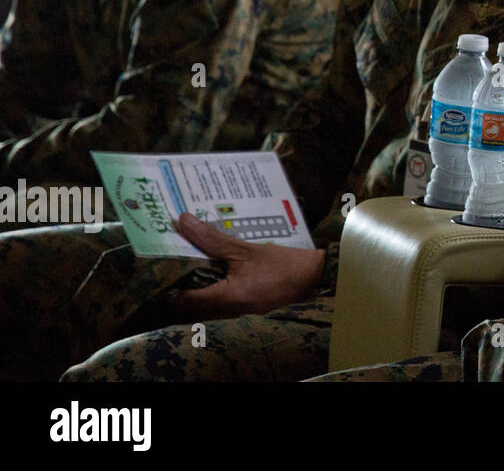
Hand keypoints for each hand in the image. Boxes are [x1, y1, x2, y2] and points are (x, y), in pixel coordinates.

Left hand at [166, 212, 325, 318]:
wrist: (314, 277)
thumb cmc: (282, 265)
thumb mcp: (245, 249)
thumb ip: (212, 239)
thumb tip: (184, 222)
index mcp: (226, 298)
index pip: (184, 300)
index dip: (168, 285)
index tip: (159, 267)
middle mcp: (229, 310)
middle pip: (192, 304)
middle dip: (180, 284)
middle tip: (170, 261)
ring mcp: (239, 311)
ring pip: (206, 303)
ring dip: (197, 285)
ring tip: (189, 262)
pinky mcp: (247, 305)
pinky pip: (221, 300)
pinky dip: (213, 286)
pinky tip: (213, 268)